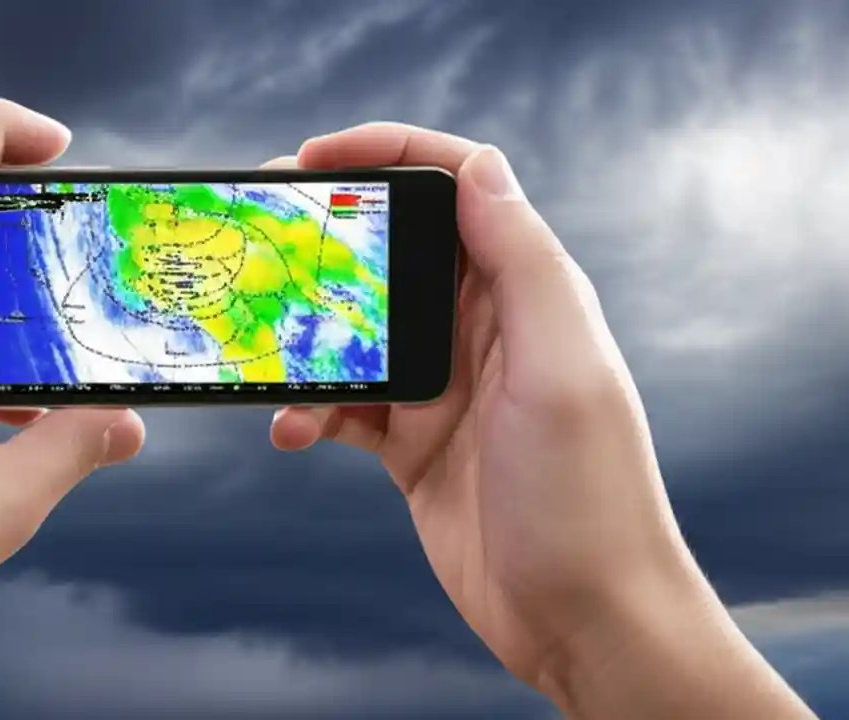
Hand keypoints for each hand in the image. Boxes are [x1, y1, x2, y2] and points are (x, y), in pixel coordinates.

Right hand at [268, 124, 812, 717]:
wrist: (583, 618)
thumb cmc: (589, 496)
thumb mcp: (562, 367)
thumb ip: (523, 262)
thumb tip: (479, 166)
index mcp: (523, 293)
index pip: (455, 189)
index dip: (385, 156)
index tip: (311, 159)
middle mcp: (481, 329)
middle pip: (389, 253)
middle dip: (322, 242)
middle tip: (259, 244)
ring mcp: (443, 387)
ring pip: (353, 331)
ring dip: (303, 340)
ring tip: (264, 357)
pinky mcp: (413, 442)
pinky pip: (344, 405)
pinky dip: (309, 411)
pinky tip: (291, 431)